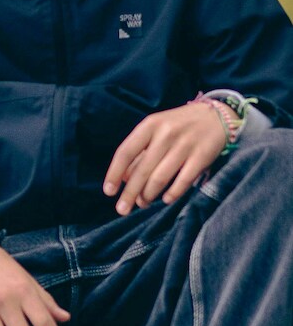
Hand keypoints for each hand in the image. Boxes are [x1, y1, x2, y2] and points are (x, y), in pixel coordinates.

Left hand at [103, 102, 225, 215]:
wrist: (217, 115)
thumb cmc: (178, 126)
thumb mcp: (156, 130)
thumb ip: (139, 151)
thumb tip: (123, 178)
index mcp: (150, 125)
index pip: (125, 152)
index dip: (114, 173)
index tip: (109, 192)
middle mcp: (165, 134)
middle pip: (142, 170)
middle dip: (130, 193)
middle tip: (122, 209)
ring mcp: (185, 145)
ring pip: (160, 177)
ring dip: (148, 195)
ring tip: (142, 204)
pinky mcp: (203, 155)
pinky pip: (184, 180)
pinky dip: (172, 193)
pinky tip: (165, 200)